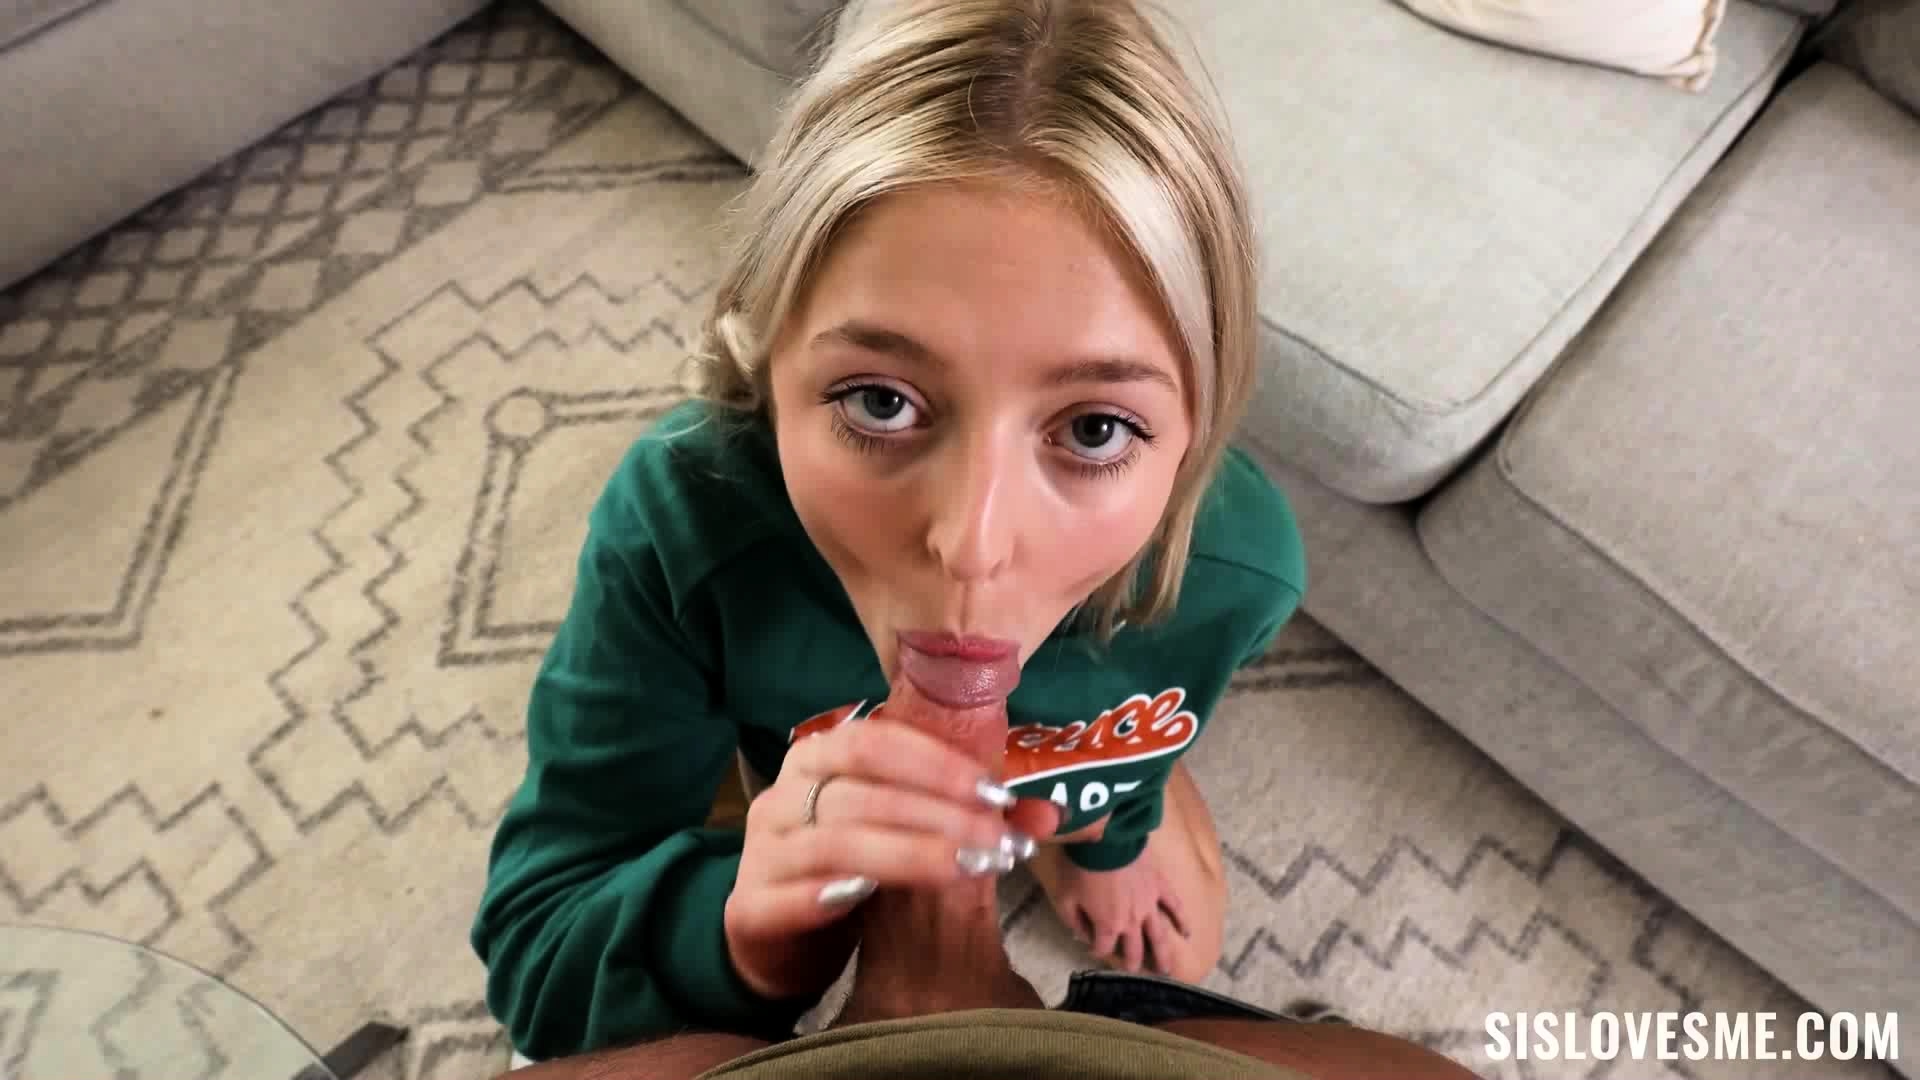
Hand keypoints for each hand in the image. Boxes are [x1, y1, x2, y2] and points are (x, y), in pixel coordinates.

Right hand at [722, 718, 1050, 1000]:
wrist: (770, 934)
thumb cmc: (848, 869)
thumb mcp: (901, 833)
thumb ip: (965, 815)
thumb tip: (1046, 813)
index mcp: (818, 759)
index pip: (875, 741)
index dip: (936, 763)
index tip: (994, 790)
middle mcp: (784, 795)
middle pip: (862, 791)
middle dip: (936, 813)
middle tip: (995, 840)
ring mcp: (762, 850)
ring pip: (835, 842)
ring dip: (908, 854)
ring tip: (966, 868)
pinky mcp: (748, 907)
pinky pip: (787, 897)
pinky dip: (830, 895)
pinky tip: (869, 899)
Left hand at [1034, 850, 1190, 976]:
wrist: (1104, 838)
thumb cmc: (1080, 868)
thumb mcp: (1065, 897)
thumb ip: (1073, 921)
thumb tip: (1082, 936)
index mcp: (1108, 926)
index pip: (1104, 948)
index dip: (1098, 951)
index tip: (1094, 949)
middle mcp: (1131, 921)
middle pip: (1134, 950)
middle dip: (1133, 964)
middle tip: (1136, 973)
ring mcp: (1150, 905)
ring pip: (1159, 937)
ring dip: (1163, 956)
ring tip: (1166, 971)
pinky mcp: (1160, 887)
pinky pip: (1175, 907)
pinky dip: (1182, 921)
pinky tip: (1187, 934)